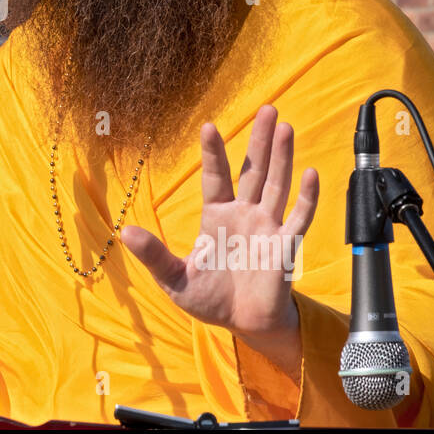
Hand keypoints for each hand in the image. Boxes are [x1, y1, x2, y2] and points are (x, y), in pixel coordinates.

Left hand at [122, 104, 317, 342]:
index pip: (215, 177)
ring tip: (285, 127)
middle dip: (259, 141)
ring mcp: (267, 227)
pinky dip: (306, 197)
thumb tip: (124, 232)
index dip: (213, 153)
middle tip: (268, 108)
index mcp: (216, 216)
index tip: (208, 126)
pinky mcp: (285, 246)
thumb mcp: (174, 277)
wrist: (243, 324)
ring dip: (282, 157)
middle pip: (253, 170)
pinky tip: (310, 172)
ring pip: (276, 185)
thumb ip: (154, 254)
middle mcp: (244, 214)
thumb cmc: (209, 298)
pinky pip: (298, 217)